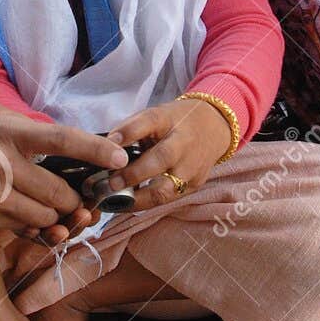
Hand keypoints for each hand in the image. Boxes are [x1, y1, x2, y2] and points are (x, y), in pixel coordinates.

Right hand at [0, 103, 127, 235]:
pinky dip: (34, 226)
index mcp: (8, 130)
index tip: (120, 158)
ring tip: (52, 207)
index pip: (63, 140)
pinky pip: (25, 228)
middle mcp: (3, 163)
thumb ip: (26, 126)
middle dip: (74, 198)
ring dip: (55, 215)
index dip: (97, 151)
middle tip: (77, 196)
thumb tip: (64, 141)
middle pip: (61, 192)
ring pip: (47, 216)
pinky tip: (29, 216)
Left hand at [105, 98, 231, 210]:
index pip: (150, 121)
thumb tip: (105, 146)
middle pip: (162, 158)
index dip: (129, 131)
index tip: (110, 142)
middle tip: (111, 183)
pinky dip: (146, 204)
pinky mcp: (195, 185)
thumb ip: (131, 128)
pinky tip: (127, 205)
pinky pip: (168, 199)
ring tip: (114, 202)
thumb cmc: (175, 122)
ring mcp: (192, 167)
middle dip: (134, 174)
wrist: (214, 127)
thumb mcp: (155, 115)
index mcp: (170, 119)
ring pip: (166, 189)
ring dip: (138, 199)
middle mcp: (184, 142)